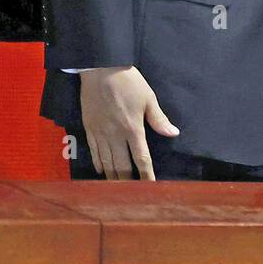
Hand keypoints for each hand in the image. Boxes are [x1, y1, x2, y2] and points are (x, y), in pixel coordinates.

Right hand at [80, 66, 178, 180]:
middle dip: (128, 183)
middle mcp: (116, 135)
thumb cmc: (128, 81)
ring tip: (117, 190)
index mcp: (133, 129)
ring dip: (113, 178)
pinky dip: (98, 164)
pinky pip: (94, 152)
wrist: (101, 68)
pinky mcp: (89, 128)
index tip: (150, 188)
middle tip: (132, 196)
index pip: (141, 159)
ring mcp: (100, 133)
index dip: (146, 175)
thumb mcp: (148, 97)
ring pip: (107, 163)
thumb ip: (159, 119)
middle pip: (122, 166)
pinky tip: (102, 171)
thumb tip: (173, 134)